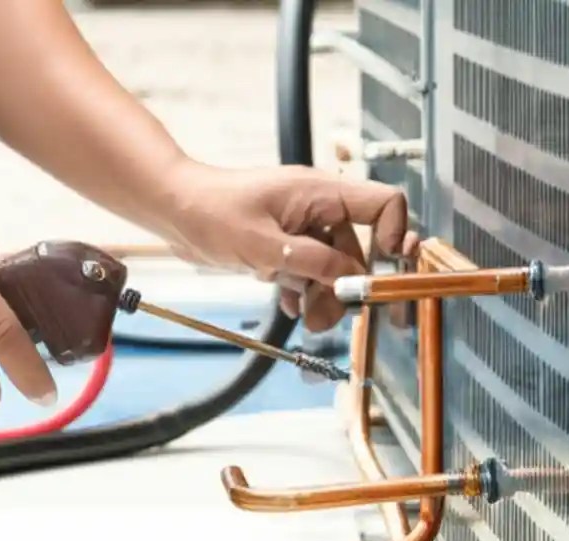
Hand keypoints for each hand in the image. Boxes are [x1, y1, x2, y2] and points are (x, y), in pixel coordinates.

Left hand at [157, 162, 415, 330]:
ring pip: (333, 267)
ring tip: (308, 319)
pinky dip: (304, 291)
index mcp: (321, 193)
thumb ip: (312, 263)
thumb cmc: (211, 211)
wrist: (174, 210)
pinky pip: (309, 271)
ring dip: (324, 295)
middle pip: (358, 249)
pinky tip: (290, 305)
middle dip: (347, 286)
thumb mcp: (264, 245)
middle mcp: (318, 208)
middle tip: (328, 316)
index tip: (384, 271)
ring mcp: (302, 226)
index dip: (394, 236)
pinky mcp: (286, 244)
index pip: (384, 204)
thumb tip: (351, 279)